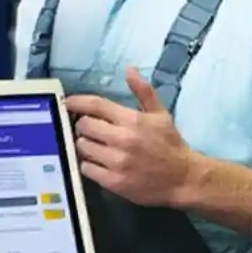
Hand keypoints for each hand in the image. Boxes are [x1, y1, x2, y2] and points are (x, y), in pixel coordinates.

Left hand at [63, 67, 194, 207]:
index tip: (67, 102)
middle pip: (84, 126)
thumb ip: (143, 91)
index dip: (77, 102)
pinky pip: (86, 168)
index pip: (96, 105)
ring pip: (82, 147)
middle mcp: (122, 139)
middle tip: (90, 129)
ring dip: (85, 145)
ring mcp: (117, 162)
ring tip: (95, 146)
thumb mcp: (160, 114)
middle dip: (83, 125)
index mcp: (132, 120)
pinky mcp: (114, 182)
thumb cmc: (170, 145)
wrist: (184, 179)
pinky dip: (89, 164)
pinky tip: (98, 163)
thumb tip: (129, 70)